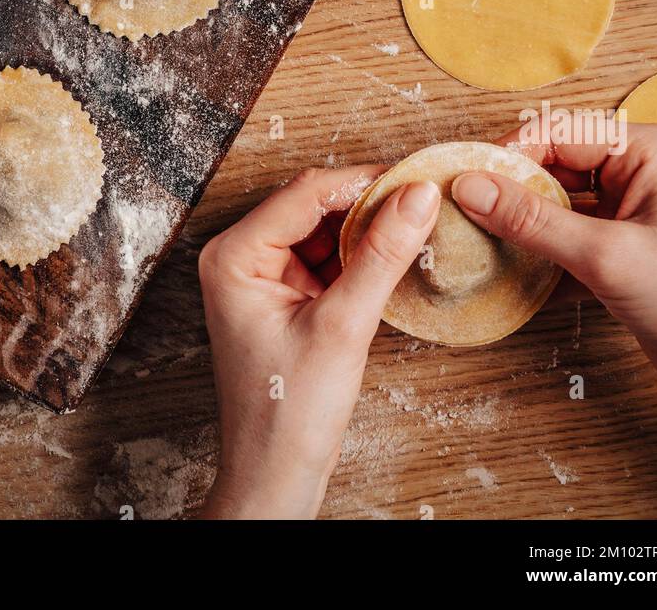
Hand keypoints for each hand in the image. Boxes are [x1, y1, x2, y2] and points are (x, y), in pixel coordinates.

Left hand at [198, 164, 439, 519]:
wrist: (275, 476)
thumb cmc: (288, 414)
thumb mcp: (343, 327)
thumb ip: (381, 256)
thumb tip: (416, 198)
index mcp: (234, 256)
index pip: (306, 193)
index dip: (363, 182)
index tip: (414, 180)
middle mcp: (240, 257)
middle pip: (314, 206)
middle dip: (368, 205)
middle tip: (422, 202)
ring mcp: (261, 277)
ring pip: (324, 229)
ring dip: (367, 230)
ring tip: (415, 229)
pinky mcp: (284, 297)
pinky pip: (327, 258)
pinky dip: (360, 256)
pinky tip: (393, 258)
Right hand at [452, 123, 656, 409]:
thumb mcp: (605, 257)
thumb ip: (534, 221)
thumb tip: (470, 188)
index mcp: (646, 152)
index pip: (559, 133)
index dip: (510, 155)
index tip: (465, 181)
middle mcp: (638, 172)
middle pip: (554, 165)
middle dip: (512, 192)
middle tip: (466, 216)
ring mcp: (629, 211)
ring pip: (556, 203)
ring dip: (522, 226)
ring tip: (481, 243)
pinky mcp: (620, 247)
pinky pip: (566, 236)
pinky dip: (540, 254)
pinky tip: (512, 274)